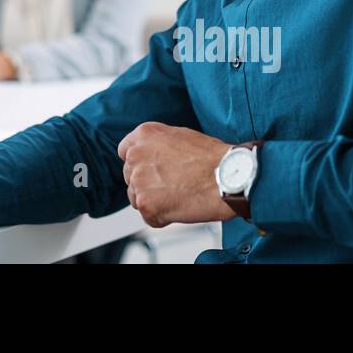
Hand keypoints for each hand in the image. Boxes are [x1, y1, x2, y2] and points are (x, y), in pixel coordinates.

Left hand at [117, 121, 236, 227]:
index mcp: (144, 134)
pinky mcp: (145, 203)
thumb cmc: (213, 158)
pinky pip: (149, 217)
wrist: (227, 176)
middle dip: (147, 184)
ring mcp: (138, 179)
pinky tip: (181, 207)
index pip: (125, 151)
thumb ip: (158, 145)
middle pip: (129, 176)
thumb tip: (152, 157)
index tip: (148, 171)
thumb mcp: (180, 136)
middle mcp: (136, 154)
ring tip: (179, 197)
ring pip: (136, 198)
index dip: (139, 165)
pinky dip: (163, 218)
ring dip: (154, 201)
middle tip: (171, 187)